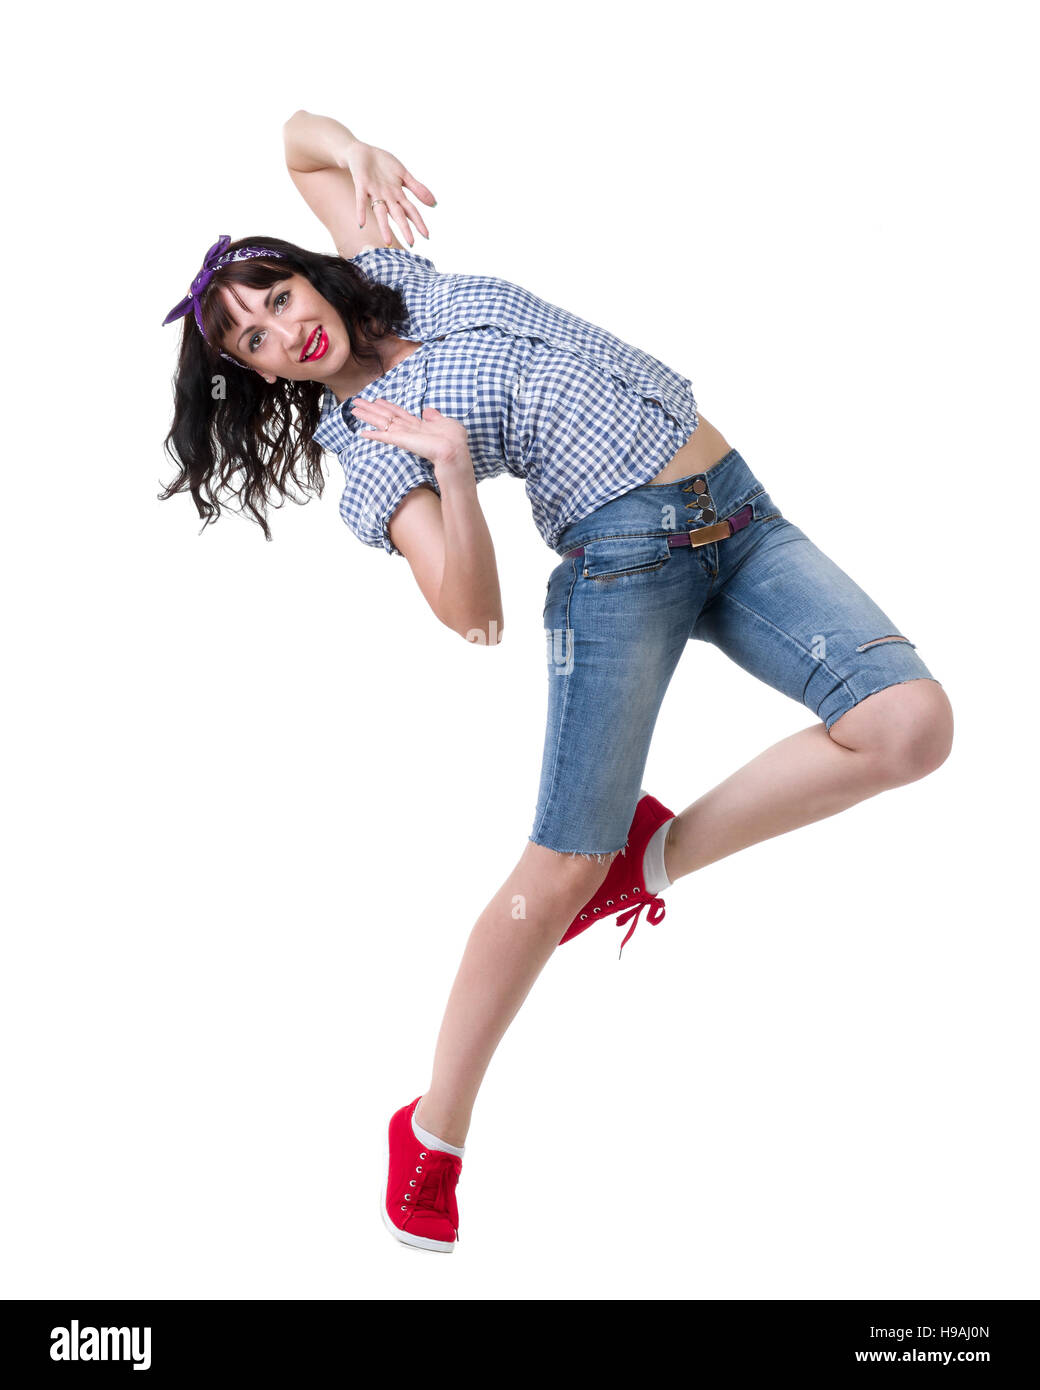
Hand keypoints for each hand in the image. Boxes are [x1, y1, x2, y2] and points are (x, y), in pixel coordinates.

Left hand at [345, 142, 435, 246]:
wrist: (362, 151)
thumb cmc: (382, 164)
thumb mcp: (403, 174)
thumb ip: (418, 189)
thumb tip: (434, 203)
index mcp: (397, 195)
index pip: (411, 211)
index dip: (418, 222)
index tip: (427, 236)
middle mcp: (387, 197)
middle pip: (397, 214)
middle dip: (405, 228)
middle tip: (411, 243)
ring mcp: (374, 192)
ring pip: (380, 212)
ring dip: (384, 227)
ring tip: (387, 241)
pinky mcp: (361, 185)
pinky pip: (361, 200)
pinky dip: (361, 211)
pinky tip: (361, 224)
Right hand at [350, 399, 471, 473]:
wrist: (455, 451)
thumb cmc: (454, 440)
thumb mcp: (446, 422)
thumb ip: (435, 416)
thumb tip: (427, 410)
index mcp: (418, 425)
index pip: (399, 413)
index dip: (387, 406)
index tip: (377, 400)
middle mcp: (408, 430)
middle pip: (386, 416)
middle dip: (371, 409)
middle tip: (357, 402)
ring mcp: (404, 435)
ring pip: (382, 422)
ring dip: (368, 415)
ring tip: (354, 409)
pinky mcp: (402, 441)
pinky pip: (384, 437)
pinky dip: (373, 435)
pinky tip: (362, 433)